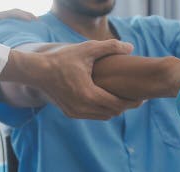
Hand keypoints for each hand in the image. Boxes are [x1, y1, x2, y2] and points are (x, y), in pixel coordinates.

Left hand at [0, 9, 36, 36]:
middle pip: (14, 11)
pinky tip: (26, 29)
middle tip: (38, 20)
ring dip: (24, 18)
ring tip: (35, 23)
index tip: (33, 21)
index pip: (11, 12)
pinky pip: (11, 21)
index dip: (23, 15)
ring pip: (14, 16)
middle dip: (27, 15)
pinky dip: (20, 23)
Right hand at [24, 40, 142, 119]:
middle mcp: (83, 108)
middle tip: (135, 98)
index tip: (143, 97)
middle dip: (124, 106)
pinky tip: (105, 99)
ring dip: (112, 109)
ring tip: (122, 98)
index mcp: (90, 95)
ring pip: (102, 116)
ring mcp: (76, 113)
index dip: (132, 102)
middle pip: (112, 112)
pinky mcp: (70, 113)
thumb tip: (131, 47)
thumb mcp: (87, 49)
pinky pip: (91, 115)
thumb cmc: (62, 59)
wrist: (37, 71)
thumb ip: (110, 47)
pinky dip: (100, 110)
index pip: (118, 104)